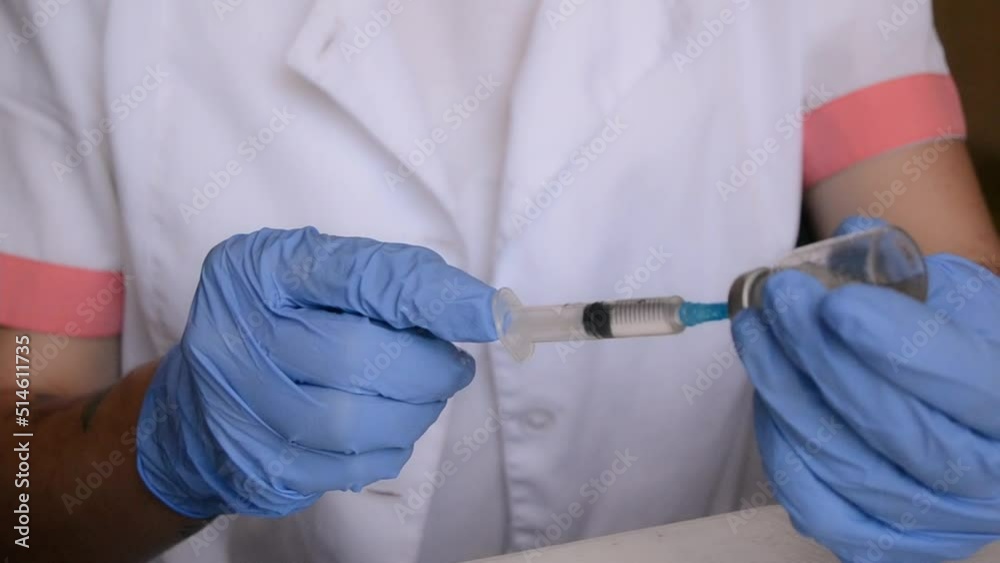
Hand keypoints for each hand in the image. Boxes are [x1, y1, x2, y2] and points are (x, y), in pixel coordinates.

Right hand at [136, 228, 496, 517]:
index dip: (427, 296)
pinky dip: (392, 447)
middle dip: (428, 366)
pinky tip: (392, 427)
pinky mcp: (262, 464)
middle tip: (454, 365)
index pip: (354, 276)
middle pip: (358, 357)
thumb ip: (385, 280)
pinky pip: (350, 466)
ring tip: (426, 394)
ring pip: (355, 422)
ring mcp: (243, 408)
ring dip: (416, 412)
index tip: (488, 313)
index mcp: (257, 271)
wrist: (199, 407)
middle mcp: (238, 336)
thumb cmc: (279, 325)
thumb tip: (478, 309)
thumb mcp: (316, 277)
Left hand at [733, 219, 999, 561]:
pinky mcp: (882, 541)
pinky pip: (814, 502)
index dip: (896, 344)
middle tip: (779, 298)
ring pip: (844, 464)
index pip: (964, 384)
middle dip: (823, 356)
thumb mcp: (961, 300)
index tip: (834, 300)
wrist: (972, 419)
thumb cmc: (965, 349)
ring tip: (756, 330)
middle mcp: (988, 481)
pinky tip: (768, 391)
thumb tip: (847, 237)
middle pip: (895, 428)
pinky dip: (781, 446)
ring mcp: (935, 521)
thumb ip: (911, 270)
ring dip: (785, 388)